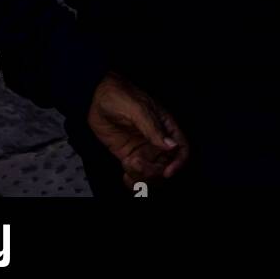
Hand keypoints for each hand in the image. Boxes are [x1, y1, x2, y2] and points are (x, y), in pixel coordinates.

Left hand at [87, 71, 188, 187]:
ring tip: (127, 165)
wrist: (97, 97)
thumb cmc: (120, 95)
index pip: (182, 148)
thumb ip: (153, 128)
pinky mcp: (129, 157)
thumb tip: (172, 146)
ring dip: (142, 178)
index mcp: (165, 126)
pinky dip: (133, 183)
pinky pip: (137, 177)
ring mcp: (143, 150)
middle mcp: (157, 140)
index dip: (179, 163)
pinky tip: (124, 176)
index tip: (166, 172)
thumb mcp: (137, 108)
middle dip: (154, 172)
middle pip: (167, 166)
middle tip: (136, 163)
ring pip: (152, 175)